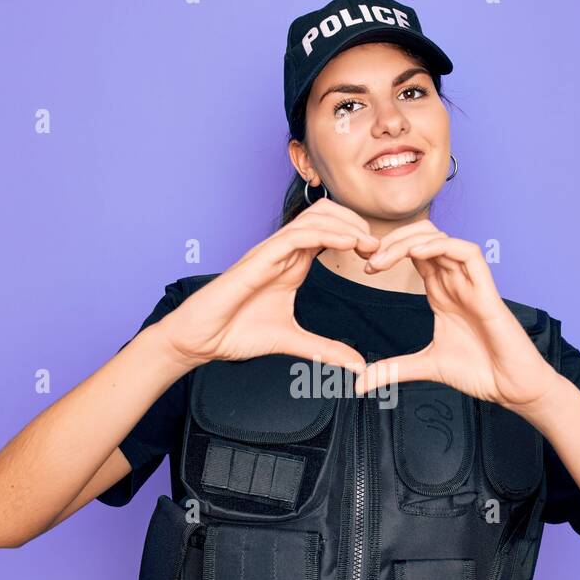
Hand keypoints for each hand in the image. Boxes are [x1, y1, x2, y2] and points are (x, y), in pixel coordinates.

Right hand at [153, 199, 377, 374]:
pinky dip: (327, 234)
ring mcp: (271, 251)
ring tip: (369, 244)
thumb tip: (357, 365)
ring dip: (347, 226)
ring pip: (315, 217)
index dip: (357, 237)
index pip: (330, 232)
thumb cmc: (235, 333)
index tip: (378, 256)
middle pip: (326, 214)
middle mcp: (283, 251)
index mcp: (292, 263)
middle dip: (357, 224)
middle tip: (379, 247)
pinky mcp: (260, 258)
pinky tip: (348, 244)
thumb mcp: (292, 341)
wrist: (200, 338)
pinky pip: (297, 235)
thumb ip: (324, 349)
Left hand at [351, 221, 555, 410]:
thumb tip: (360, 382)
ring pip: (441, 239)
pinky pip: (467, 252)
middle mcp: (456, 282)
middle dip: (393, 241)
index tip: (365, 266)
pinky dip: (441, 246)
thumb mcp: (426, 367)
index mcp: (442, 293)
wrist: (512, 387)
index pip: (414, 255)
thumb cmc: (480, 372)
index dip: (388, 252)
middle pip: (423, 239)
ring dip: (409, 242)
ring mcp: (471, 284)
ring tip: (383, 258)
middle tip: (368, 259)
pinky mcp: (487, 291)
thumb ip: (394, 369)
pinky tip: (417, 254)